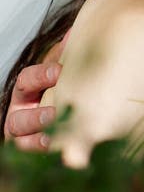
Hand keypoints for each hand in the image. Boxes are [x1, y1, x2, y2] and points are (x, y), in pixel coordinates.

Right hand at [3, 34, 66, 150]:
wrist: (77, 109)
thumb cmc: (66, 84)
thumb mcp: (62, 70)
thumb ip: (65, 55)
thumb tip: (74, 35)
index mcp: (28, 90)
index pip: (26, 81)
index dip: (40, 76)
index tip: (60, 72)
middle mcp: (22, 113)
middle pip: (17, 117)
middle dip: (34, 116)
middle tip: (52, 114)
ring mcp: (26, 135)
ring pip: (21, 141)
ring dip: (36, 139)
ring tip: (52, 139)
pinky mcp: (37, 150)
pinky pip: (34, 156)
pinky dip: (46, 153)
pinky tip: (64, 151)